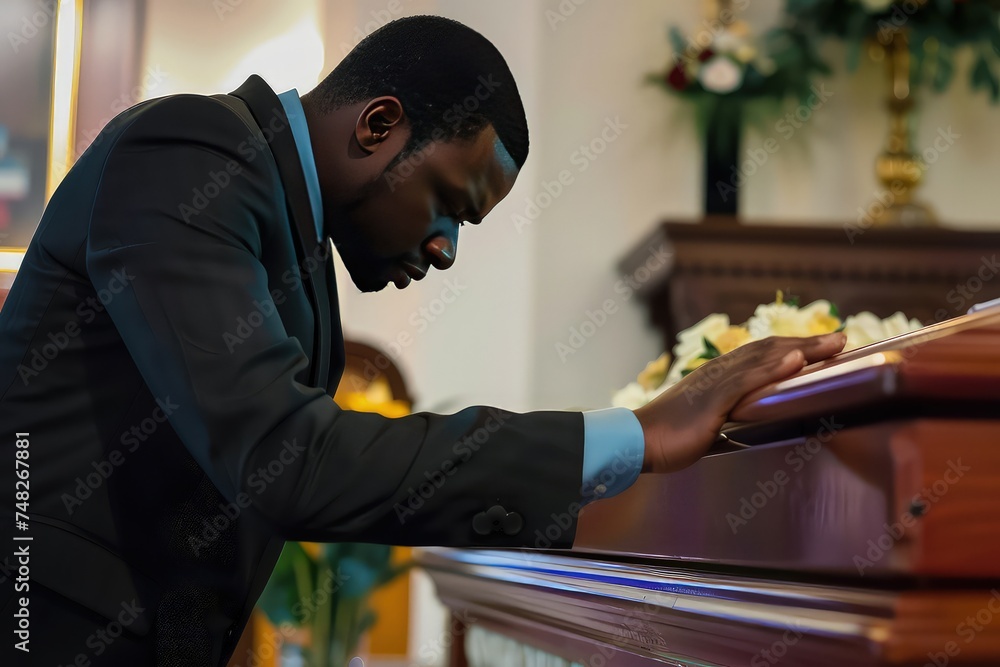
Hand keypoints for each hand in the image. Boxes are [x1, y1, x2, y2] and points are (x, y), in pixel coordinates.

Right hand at [633, 333, 846, 473]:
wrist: (637, 441)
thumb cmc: (666, 437)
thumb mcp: (701, 422)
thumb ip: (725, 415)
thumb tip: (746, 419)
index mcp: (716, 377)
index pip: (760, 355)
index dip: (792, 347)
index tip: (821, 346)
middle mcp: (719, 373)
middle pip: (768, 350)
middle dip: (807, 343)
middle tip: (842, 338)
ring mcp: (716, 384)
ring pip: (764, 359)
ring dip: (801, 349)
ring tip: (832, 343)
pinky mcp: (712, 400)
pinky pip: (748, 381)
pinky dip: (773, 368)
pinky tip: (796, 361)